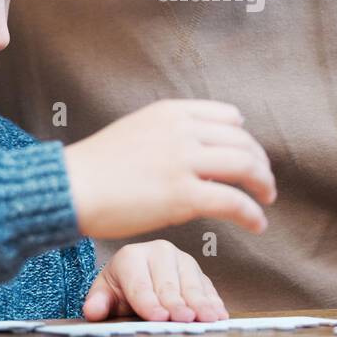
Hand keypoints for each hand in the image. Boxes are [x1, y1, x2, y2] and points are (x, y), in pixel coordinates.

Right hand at [64, 100, 274, 238]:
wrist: (70, 188)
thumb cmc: (96, 167)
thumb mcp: (136, 131)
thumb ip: (168, 133)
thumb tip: (198, 145)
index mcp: (170, 113)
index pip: (228, 116)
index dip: (244, 137)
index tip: (249, 153)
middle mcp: (181, 131)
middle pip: (242, 142)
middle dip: (260, 163)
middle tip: (264, 183)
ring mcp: (183, 162)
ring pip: (245, 167)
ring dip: (263, 185)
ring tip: (266, 200)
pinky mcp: (183, 196)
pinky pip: (233, 202)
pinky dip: (252, 213)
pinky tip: (257, 224)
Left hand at [82, 241, 228, 321]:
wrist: (136, 276)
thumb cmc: (120, 287)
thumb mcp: (104, 293)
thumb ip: (98, 302)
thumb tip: (93, 310)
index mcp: (131, 257)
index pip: (140, 284)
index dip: (148, 302)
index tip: (158, 317)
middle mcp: (159, 252)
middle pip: (168, 284)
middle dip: (176, 303)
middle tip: (185, 319)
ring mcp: (181, 259)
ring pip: (191, 282)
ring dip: (200, 302)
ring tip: (207, 318)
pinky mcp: (197, 270)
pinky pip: (207, 285)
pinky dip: (213, 300)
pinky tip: (219, 314)